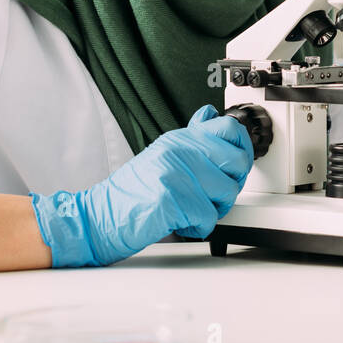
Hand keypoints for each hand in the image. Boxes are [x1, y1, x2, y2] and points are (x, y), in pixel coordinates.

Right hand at [31, 104, 252, 266]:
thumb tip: (210, 114)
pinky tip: (181, 223)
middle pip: (236, 162)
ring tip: (191, 210)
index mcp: (180, 139)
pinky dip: (198, 228)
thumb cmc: (132, 193)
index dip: (243, 148)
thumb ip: (191, 139)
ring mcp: (176, 172)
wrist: (99, 217)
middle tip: (213, 195)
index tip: (237, 163)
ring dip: (214, 209)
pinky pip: (208, 217)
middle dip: (231, 185)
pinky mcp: (172, 198)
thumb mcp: (163, 155)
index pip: (229, 128)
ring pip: (227, 193)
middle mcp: (180, 150)